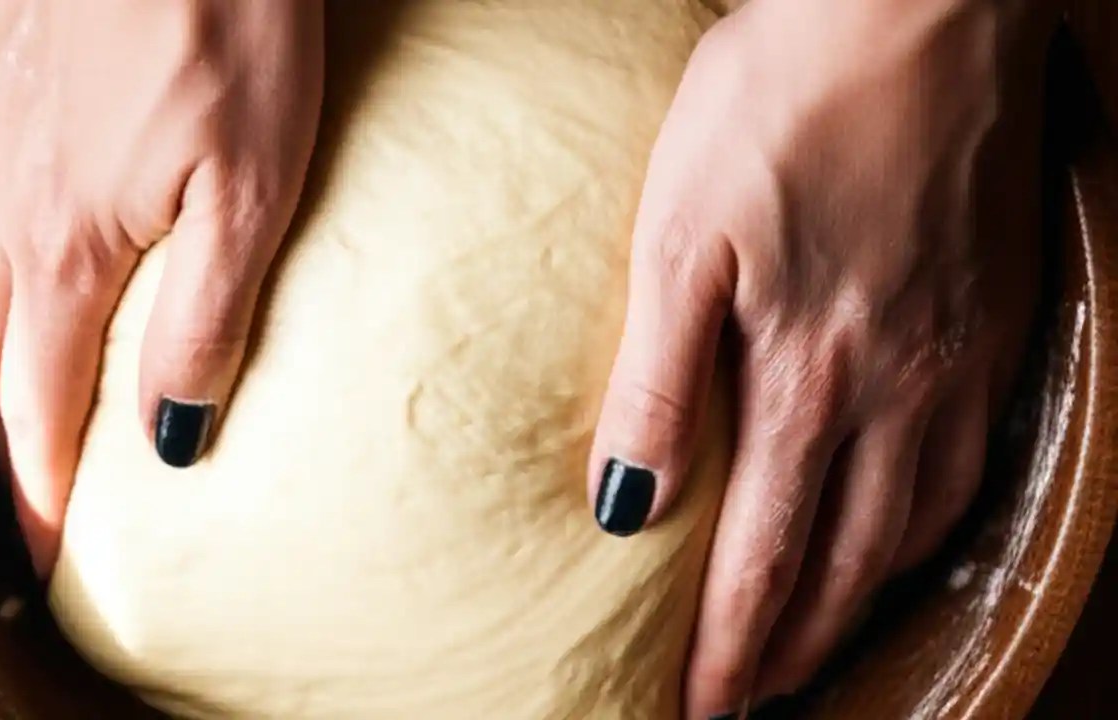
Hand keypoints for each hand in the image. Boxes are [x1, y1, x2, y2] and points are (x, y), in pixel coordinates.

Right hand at [0, 0, 322, 576]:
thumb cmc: (230, 30)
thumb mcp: (253, 190)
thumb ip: (204, 318)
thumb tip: (174, 441)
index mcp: (67, 251)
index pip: (40, 408)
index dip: (43, 493)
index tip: (48, 557)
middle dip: (0, 450)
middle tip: (23, 509)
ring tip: (1, 421)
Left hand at [585, 0, 1042, 714]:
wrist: (911, 12)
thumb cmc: (779, 108)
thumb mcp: (679, 237)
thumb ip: (655, 381)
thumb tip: (624, 505)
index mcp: (809, 381)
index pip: (764, 560)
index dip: (732, 649)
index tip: (704, 706)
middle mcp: (896, 394)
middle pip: (845, 565)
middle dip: (795, 647)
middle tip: (760, 697)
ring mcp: (957, 361)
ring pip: (914, 527)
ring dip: (862, 598)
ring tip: (822, 637)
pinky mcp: (993, 320)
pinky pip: (970, 462)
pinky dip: (929, 525)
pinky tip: (906, 529)